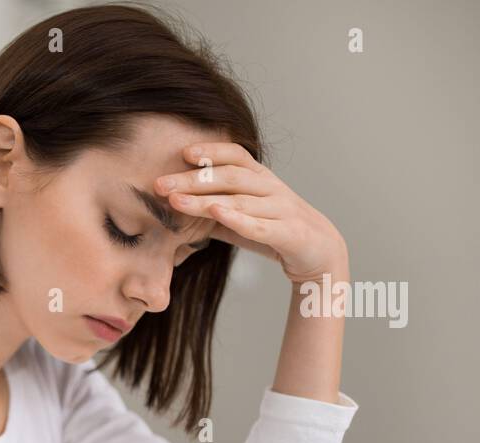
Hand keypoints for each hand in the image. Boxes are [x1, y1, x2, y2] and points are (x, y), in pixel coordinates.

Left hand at [154, 142, 347, 283]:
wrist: (319, 253)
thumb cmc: (275, 231)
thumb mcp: (241, 218)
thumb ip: (212, 211)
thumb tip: (174, 207)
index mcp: (261, 179)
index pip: (236, 156)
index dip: (211, 151)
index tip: (182, 152)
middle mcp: (272, 189)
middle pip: (230, 177)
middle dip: (192, 179)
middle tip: (159, 184)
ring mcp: (282, 210)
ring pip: (240, 201)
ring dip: (204, 201)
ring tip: (175, 201)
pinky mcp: (290, 234)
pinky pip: (261, 226)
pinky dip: (238, 220)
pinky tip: (217, 214)